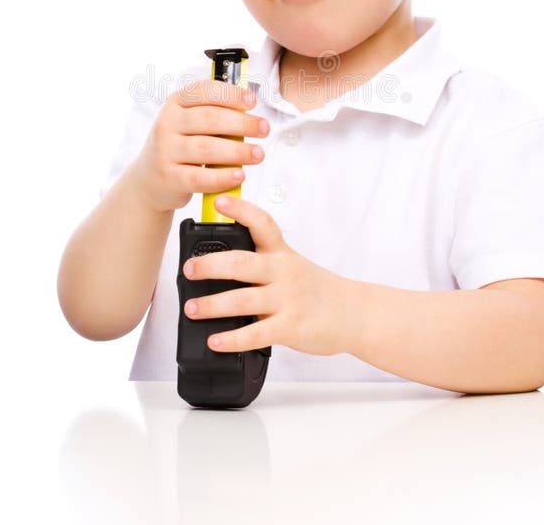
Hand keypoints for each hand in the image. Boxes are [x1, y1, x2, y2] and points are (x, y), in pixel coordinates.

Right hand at [135, 79, 269, 212]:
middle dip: (242, 123)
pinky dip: (223, 176)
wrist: (149, 180)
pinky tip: (239, 174)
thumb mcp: (188, 122)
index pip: (203, 91)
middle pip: (210, 119)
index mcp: (175, 103)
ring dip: (238, 151)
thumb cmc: (179, 146)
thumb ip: (214, 112)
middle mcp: (167, 123)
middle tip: (264, 129)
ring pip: (206, 148)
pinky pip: (200, 177)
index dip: (230, 94)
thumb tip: (249, 107)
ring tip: (258, 154)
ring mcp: (165, 151)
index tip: (252, 101)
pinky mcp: (169, 178)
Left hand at [182, 193, 351, 356]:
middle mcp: (283, 272)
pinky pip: (256, 334)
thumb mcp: (292, 264)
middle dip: (210, 265)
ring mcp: (287, 299)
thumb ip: (262, 261)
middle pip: (242, 262)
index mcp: (281, 253)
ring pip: (242, 299)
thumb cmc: (317, 288)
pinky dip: (232, 339)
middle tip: (189, 269)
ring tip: (192, 308)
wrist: (354, 313)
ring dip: (212, 305)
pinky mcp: (290, 327)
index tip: (220, 202)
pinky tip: (215, 341)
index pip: (261, 224)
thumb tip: (218, 262)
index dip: (240, 210)